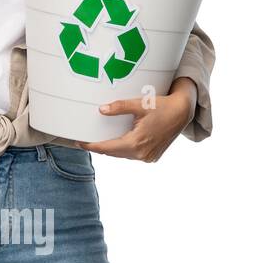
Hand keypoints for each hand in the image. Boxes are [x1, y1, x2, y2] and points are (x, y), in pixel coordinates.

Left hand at [76, 78, 196, 162]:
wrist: (183, 112)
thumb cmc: (162, 106)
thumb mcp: (140, 104)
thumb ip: (120, 107)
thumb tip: (101, 110)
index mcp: (136, 144)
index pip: (107, 148)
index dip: (92, 146)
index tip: (79, 143)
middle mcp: (141, 155)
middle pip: (114, 153)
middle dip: (100, 148)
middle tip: (86, 141)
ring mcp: (148, 158)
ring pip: (123, 155)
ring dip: (113, 149)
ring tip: (101, 141)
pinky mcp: (153, 156)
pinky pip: (133, 155)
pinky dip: (125, 150)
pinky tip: (119, 142)